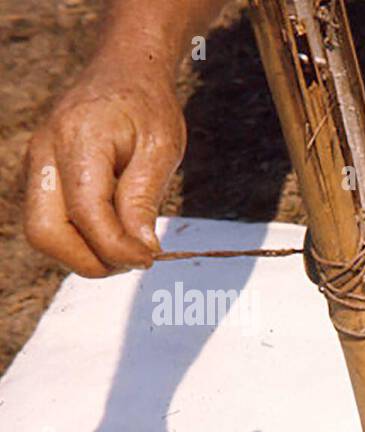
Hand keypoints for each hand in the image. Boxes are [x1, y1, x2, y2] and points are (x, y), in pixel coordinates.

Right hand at [24, 59, 184, 276]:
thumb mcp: (161, 149)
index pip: (87, 214)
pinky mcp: (42, 176)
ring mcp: (37, 165)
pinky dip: (80, 240)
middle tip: (135, 259)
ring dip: (85, 254)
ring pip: (42, 233)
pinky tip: (115, 233)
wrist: (124, 72)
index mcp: (78, 140)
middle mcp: (45, 153)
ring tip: (128, 248)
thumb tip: (141, 250)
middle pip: (45, 232)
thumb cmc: (147, 107)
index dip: (118, 248)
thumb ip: (144, 199)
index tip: (150, 257)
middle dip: (91, 260)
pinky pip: (50, 222)